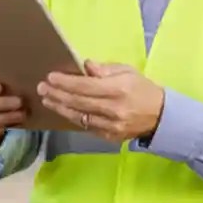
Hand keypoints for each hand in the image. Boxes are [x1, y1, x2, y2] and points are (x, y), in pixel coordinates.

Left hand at [38, 60, 164, 142]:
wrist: (160, 116)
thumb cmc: (142, 89)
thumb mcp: (127, 71)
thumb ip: (105, 69)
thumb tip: (85, 66)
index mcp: (117, 89)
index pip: (85, 86)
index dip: (65, 82)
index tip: (51, 77)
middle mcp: (112, 109)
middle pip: (77, 102)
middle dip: (57, 94)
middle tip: (42, 88)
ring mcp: (110, 126)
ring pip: (78, 117)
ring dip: (60, 107)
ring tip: (47, 99)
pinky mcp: (109, 137)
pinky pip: (86, 126)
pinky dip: (72, 118)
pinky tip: (63, 110)